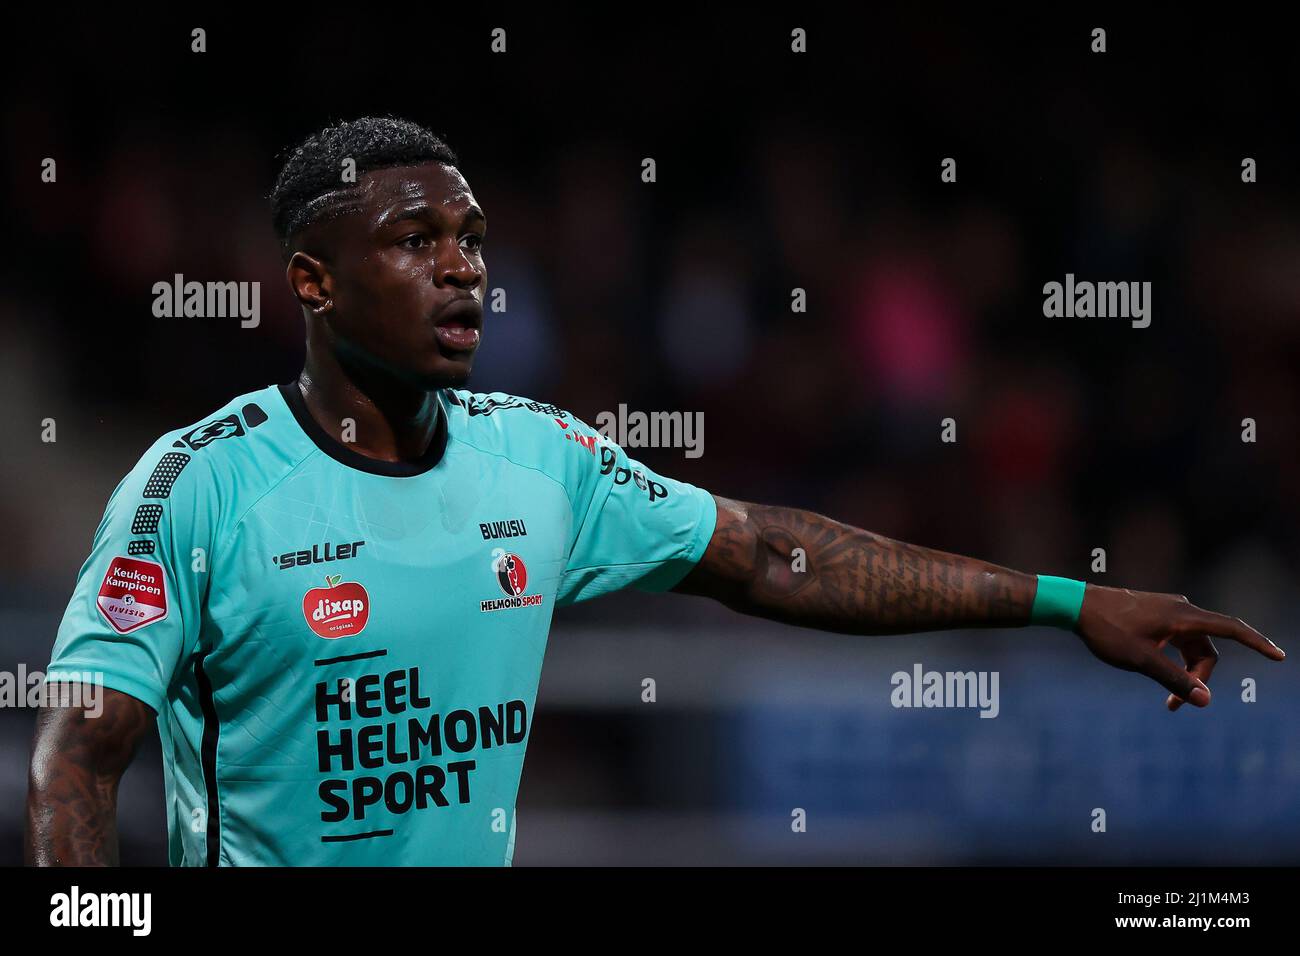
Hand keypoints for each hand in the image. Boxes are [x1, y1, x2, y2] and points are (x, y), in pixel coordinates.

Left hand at [1073, 584, 1284, 709]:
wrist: (1075, 606)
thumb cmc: (1107, 631)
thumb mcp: (1142, 661)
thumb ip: (1175, 680)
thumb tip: (1206, 700)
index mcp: (1183, 616)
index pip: (1231, 628)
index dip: (1258, 643)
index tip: (1279, 657)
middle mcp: (1180, 609)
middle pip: (1207, 649)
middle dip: (1198, 678)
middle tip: (1173, 706)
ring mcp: (1167, 611)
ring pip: (1191, 647)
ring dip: (1184, 673)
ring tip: (1166, 700)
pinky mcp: (1154, 615)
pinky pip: (1176, 641)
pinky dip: (1173, 661)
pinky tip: (1156, 674)